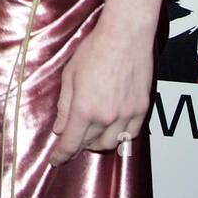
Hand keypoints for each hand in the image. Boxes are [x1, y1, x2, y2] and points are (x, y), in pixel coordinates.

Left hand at [49, 23, 152, 165]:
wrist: (125, 35)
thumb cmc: (94, 50)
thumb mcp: (70, 75)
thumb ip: (65, 105)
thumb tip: (59, 129)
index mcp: (84, 108)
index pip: (71, 143)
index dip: (61, 155)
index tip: (56, 161)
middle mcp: (106, 116)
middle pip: (90, 144)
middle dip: (79, 144)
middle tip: (73, 137)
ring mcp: (126, 114)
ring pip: (111, 143)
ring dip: (98, 143)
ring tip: (92, 134)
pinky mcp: (142, 109)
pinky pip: (131, 134)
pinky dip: (119, 137)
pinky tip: (113, 129)